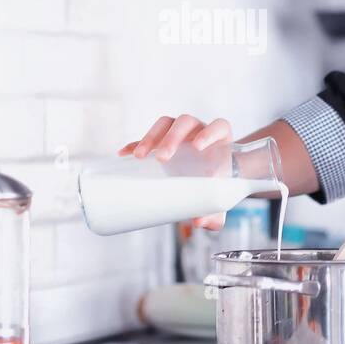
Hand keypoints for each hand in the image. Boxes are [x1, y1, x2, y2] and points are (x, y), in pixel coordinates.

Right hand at [118, 114, 233, 229]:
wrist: (211, 179)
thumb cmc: (218, 183)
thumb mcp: (219, 198)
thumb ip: (215, 212)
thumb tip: (199, 221)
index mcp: (220, 139)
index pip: (218, 127)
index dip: (209, 133)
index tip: (198, 147)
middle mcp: (199, 130)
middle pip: (186, 123)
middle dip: (173, 138)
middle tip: (162, 157)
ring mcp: (179, 132)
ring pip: (165, 124)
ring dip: (152, 137)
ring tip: (139, 156)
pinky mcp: (161, 140)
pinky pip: (146, 137)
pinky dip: (135, 144)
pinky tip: (124, 154)